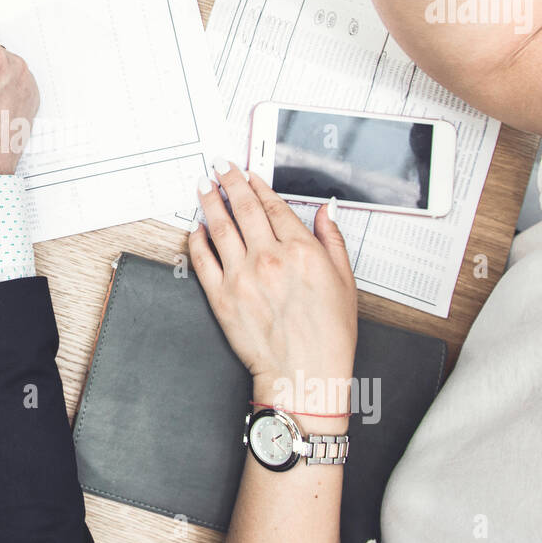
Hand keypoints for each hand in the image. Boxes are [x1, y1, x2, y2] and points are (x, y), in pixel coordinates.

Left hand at [189, 161, 356, 415]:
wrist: (304, 376)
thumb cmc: (328, 337)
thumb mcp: (345, 283)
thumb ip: (332, 241)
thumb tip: (325, 212)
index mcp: (301, 251)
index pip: (273, 206)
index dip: (258, 185)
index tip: (249, 174)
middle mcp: (269, 258)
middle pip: (244, 208)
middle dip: (230, 182)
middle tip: (220, 166)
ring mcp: (241, 277)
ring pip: (220, 227)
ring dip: (210, 201)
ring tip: (203, 185)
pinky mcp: (221, 297)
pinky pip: (202, 260)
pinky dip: (197, 239)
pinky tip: (196, 227)